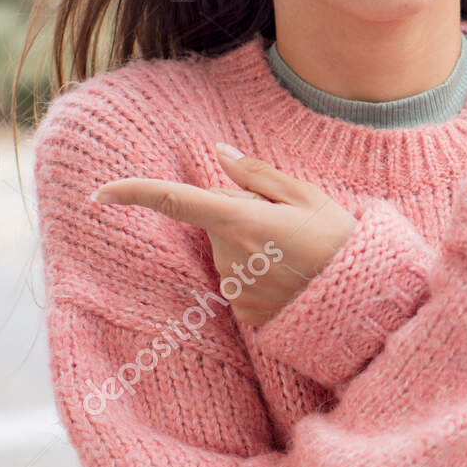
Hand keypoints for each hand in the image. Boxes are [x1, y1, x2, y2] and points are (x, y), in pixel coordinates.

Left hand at [90, 145, 358, 326]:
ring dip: (252, 245)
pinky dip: (259, 274)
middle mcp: (229, 257)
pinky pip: (239, 282)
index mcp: (241, 220)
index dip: (133, 194)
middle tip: (289, 223)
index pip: (175, 202)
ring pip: (228, 252)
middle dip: (241, 214)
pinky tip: (291, 278)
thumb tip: (219, 153)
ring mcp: (234, 289)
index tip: (101, 193)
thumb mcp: (306, 196)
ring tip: (295, 253)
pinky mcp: (243, 313)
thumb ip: (256, 174)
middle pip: (216, 221)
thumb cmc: (340, 242)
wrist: (364, 303)